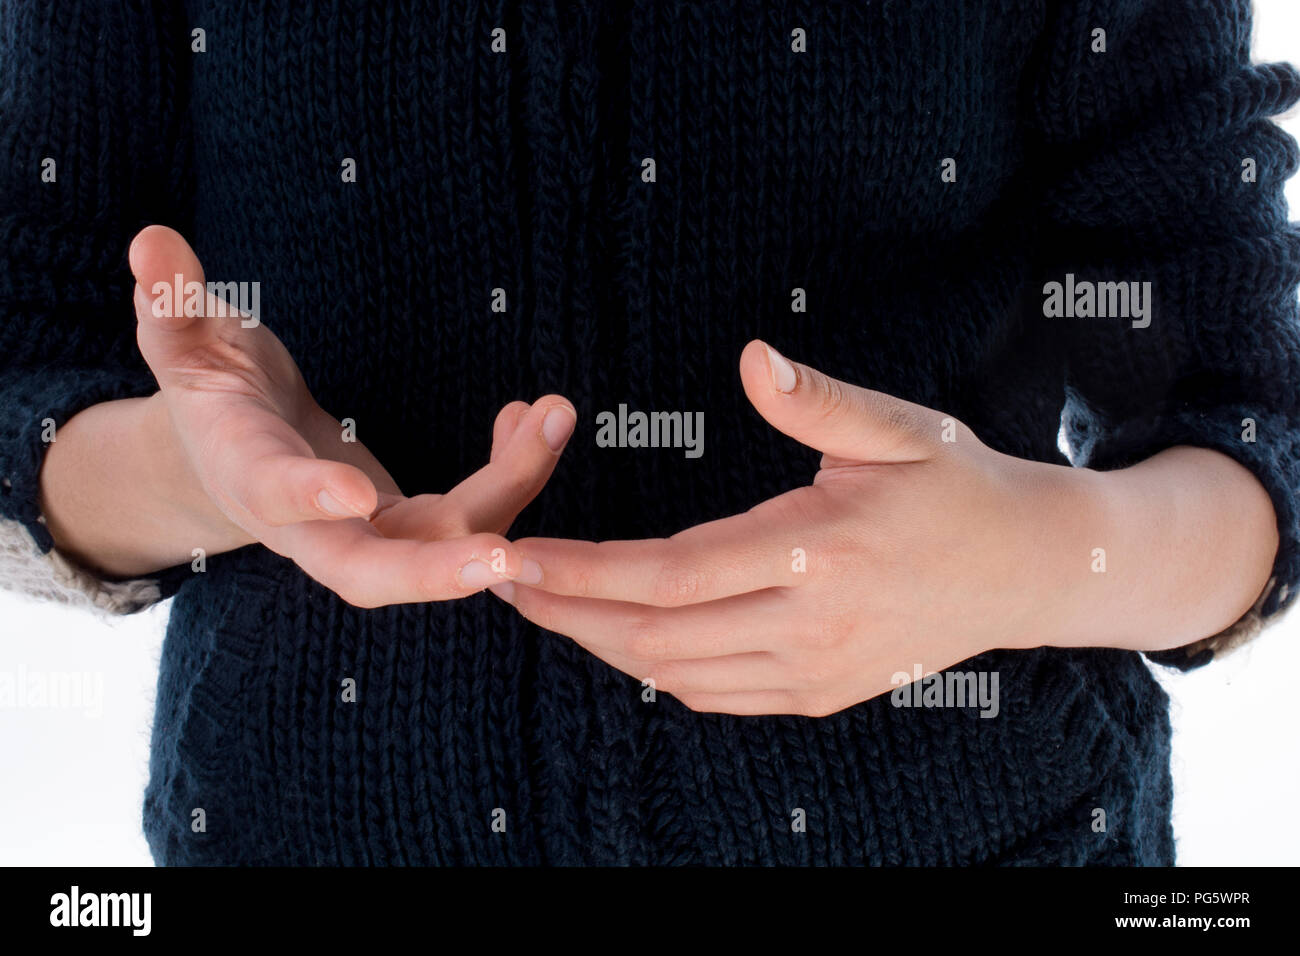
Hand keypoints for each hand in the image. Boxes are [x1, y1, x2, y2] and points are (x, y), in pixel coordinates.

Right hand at [127, 225, 575, 606]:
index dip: (309, 497)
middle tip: (503, 559)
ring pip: (445, 540)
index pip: (273, 493)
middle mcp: (310, 528)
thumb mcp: (186, 344)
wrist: (240, 450)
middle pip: (369, 574)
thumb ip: (171, 304)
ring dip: (512, 488)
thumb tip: (152, 242)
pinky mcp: (410, 527)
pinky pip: (473, 514)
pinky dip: (513, 473)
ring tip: (555, 413)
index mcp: (248, 476)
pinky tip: (535, 417)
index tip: (353, 494)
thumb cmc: (214, 392)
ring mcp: (368, 535)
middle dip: (435, 574)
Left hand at [492, 340, 1094, 715]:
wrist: (1028, 569)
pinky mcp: (823, 694)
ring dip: (602, 644)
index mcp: (819, 549)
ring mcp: (816, 671)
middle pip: (657, 635)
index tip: (515, 556)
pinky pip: (719, 695)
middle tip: (502, 582)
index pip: (672, 572)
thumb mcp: (899, 427)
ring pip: (679, 673)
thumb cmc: (959, 486)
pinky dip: (658, 671)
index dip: (584, 569)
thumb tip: (749, 359)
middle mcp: (811, 623)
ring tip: (546, 607)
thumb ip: (816, 400)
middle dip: (568, 612)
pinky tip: (625, 642)